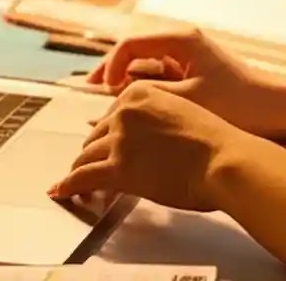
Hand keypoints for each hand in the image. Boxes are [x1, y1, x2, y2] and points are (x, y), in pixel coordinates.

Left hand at [49, 80, 243, 210]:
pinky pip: (82, 178)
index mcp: (142, 93)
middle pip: (97, 134)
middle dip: (93, 152)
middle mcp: (125, 111)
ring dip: (78, 170)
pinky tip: (61, 191)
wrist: (224, 159)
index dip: (108, 134)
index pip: (114, 114)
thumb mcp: (185, 113)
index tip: (104, 144)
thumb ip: (160, 119)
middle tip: (89, 166)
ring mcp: (119, 139)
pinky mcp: (117, 168)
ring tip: (73, 182)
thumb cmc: (217, 141)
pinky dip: (68, 186)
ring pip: (86, 156)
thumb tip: (147, 140)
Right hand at [87, 25, 285, 137]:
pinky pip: (162, 76)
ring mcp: (190, 56)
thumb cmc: (237, 102)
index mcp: (182, 40)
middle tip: (93, 95)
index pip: (131, 43)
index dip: (110, 65)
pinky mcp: (195, 72)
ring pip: (147, 65)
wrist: (276, 108)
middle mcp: (184, 42)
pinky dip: (147, 89)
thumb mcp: (186, 99)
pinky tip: (137, 108)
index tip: (104, 90)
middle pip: (135, 51)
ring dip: (129, 82)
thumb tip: (114, 99)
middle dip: (113, 72)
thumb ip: (148, 95)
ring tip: (113, 106)